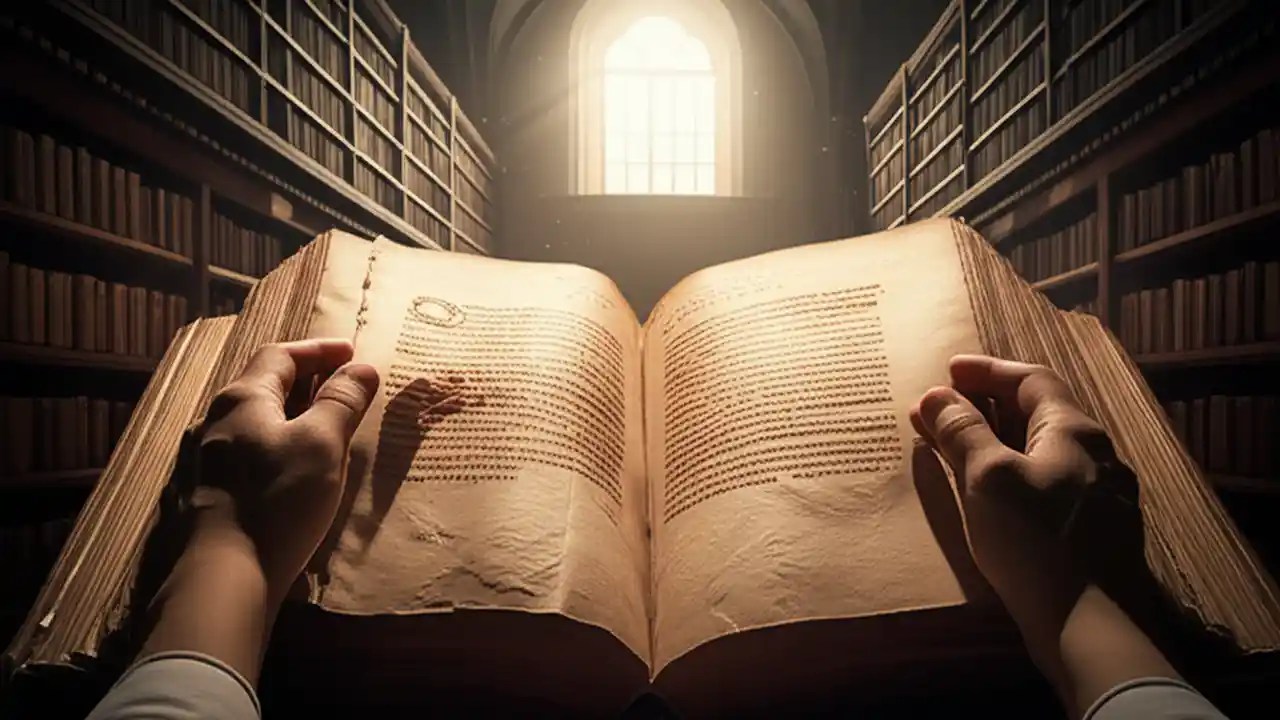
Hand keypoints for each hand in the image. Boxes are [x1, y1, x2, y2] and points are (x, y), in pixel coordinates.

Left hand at [191, 339, 379, 605]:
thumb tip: (360, 367)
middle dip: (301, 383)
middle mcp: (210, 422)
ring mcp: (197, 462)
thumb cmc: (277, 501)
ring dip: (281, 420)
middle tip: (336, 388)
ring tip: (313, 432)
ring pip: (246, 426)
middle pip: (259, 388)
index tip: (350, 352)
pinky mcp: (194, 498)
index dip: (318, 350)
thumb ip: (342, 402)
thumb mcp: (322, 445)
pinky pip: (236, 460)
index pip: (281, 355)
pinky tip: (278, 475)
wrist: (218, 579)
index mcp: (241, 399)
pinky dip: (265, 453)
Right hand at [908, 355, 1139, 683]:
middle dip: (982, 407)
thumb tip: (936, 395)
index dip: (987, 370)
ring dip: (991, 443)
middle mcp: (1093, 455)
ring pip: (1036, 452)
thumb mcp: (988, 477)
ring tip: (949, 448)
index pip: (1030, 379)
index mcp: (1074, 430)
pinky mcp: (1088, 532)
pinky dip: (1006, 475)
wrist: (1091, 625)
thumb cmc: (1037, 540)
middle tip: (938, 409)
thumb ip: (962, 432)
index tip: (948, 370)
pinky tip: (982, 495)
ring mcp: (1095, 496)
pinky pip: (1041, 484)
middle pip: (1034, 414)